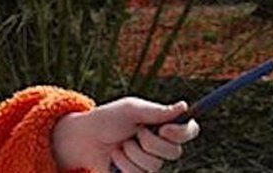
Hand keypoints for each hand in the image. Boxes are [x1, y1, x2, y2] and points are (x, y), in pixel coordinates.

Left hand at [52, 98, 199, 172]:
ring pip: (155, 165)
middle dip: (150, 142)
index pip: (189, 131)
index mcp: (162, 126)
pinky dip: (124, 164)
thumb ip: (156, 111)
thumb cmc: (107, 120)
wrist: (83, 138)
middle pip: (175, 152)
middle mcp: (160, 146)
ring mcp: (149, 163)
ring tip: (119, 145)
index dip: (183, 132)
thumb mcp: (130, 110)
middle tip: (134, 133)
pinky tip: (115, 157)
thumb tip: (184, 106)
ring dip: (132, 152)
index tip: (166, 129)